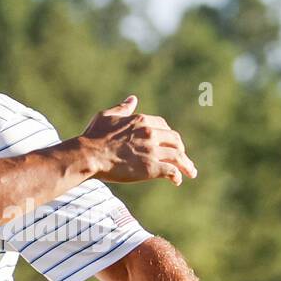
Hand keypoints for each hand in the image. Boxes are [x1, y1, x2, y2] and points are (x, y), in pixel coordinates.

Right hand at [81, 96, 197, 185]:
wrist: (89, 155)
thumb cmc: (94, 136)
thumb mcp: (107, 116)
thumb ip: (123, 108)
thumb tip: (133, 98)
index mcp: (142, 121)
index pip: (164, 127)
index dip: (169, 136)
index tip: (171, 144)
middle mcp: (151, 134)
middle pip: (175, 141)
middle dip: (181, 150)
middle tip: (184, 159)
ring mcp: (152, 151)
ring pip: (178, 156)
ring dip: (186, 165)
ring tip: (191, 172)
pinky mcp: (150, 168)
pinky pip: (171, 171)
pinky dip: (177, 176)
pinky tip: (177, 181)